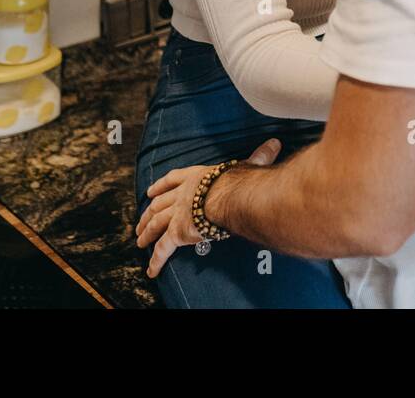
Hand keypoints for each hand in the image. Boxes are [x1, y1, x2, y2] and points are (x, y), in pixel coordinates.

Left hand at [134, 138, 280, 278]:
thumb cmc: (241, 181)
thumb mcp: (248, 166)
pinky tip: (152, 270)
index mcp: (195, 177)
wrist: (233, 195)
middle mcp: (181, 194)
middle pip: (158, 204)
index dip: (161, 186)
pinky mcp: (177, 232)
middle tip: (141, 221)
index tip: (151, 191)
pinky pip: (163, 249)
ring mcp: (177, 213)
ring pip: (155, 224)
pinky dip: (156, 260)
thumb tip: (274, 144)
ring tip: (140, 241)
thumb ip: (258, 156)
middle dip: (148, 213)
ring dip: (146, 233)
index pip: (172, 179)